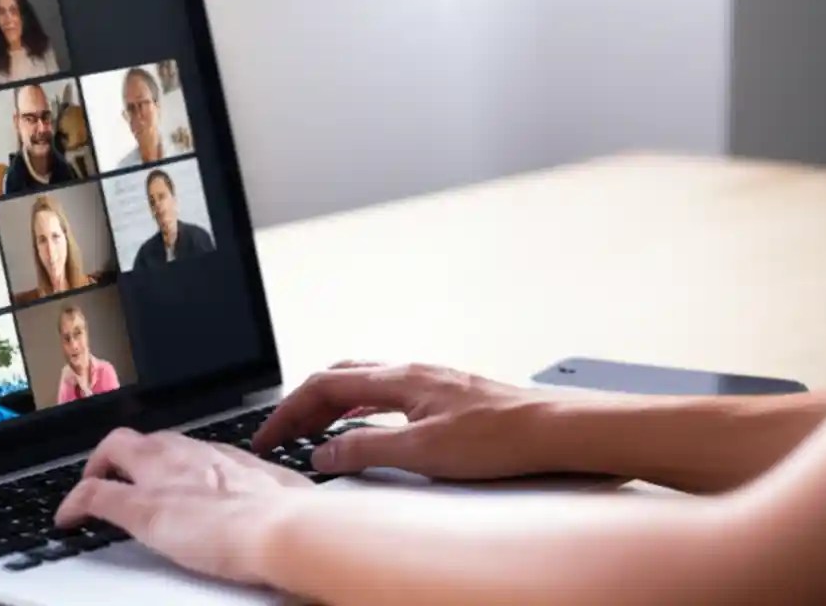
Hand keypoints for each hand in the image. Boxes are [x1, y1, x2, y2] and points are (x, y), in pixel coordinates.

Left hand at [55, 428, 311, 583]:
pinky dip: (73, 505)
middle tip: (116, 477)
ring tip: (91, 491)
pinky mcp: (140, 506)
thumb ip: (274, 496)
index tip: (164, 474)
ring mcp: (160, 476)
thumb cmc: (295, 518)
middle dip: (125, 456)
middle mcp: (188, 455)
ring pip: (114, 451)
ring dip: (99, 470)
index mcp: (222, 454)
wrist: (284, 528)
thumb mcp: (285, 496)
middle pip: (143, 438)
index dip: (164, 458)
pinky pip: (92, 495)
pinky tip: (67, 520)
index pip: (182, 446)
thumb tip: (291, 507)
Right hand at [253, 362, 551, 479]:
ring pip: (363, 383)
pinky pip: (387, 394)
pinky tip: (368, 426)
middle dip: (303, 405)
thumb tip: (323, 453)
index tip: (269, 437)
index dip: (288, 412)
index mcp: (398, 379)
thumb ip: (365, 450)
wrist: (556, 430)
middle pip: (338, 377)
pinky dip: (361, 409)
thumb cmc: (499, 437)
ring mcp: (430, 381)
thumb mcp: (420, 453)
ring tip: (314, 431)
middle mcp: (410, 371)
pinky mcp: (446, 395)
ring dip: (331, 405)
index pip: (323, 385)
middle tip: (282, 433)